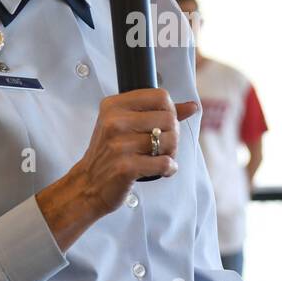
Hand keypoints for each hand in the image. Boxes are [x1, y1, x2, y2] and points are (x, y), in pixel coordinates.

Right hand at [72, 88, 198, 214]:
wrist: (89, 184)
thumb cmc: (110, 153)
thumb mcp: (126, 124)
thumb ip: (158, 113)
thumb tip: (192, 106)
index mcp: (114, 105)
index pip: (160, 96)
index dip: (170, 111)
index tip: (164, 125)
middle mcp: (114, 122)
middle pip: (168, 119)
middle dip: (173, 135)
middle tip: (163, 146)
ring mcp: (119, 144)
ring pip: (169, 141)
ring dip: (171, 153)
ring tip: (161, 158)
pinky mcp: (125, 167)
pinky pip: (164, 163)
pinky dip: (169, 168)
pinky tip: (161, 170)